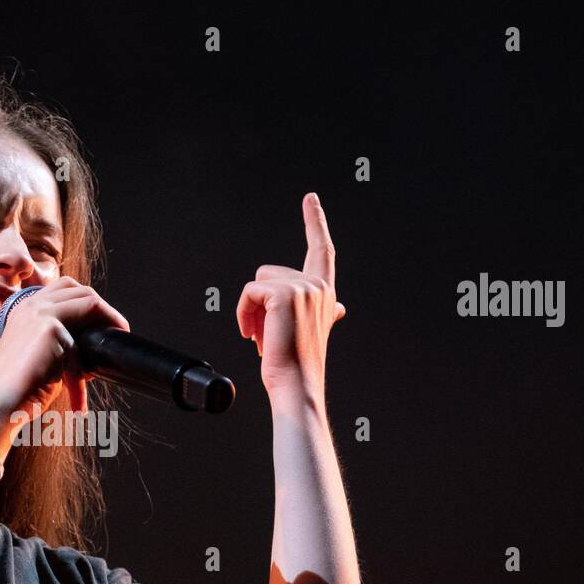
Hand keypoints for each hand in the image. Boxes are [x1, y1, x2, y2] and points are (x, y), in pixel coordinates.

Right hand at [0, 276, 128, 423]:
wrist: (2, 403)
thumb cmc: (21, 391)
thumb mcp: (40, 358)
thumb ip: (59, 345)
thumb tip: (90, 350)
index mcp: (23, 311)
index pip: (61, 291)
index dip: (85, 305)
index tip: (99, 328)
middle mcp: (29, 306)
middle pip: (75, 288)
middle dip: (99, 306)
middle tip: (114, 329)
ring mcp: (38, 312)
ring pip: (88, 298)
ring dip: (109, 315)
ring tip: (120, 333)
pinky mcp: (49, 324)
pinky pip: (91, 318)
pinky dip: (105, 333)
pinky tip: (111, 350)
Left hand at [236, 193, 347, 394]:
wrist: (297, 385)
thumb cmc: (298, 364)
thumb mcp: (314, 331)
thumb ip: (323, 311)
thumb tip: (340, 308)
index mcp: (324, 292)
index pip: (321, 249)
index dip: (315, 222)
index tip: (310, 199)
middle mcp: (318, 285)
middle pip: (268, 273)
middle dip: (259, 305)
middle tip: (269, 337)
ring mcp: (303, 288)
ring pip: (256, 284)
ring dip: (251, 312)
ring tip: (264, 338)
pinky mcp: (284, 294)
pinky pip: (248, 293)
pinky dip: (243, 314)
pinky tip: (254, 336)